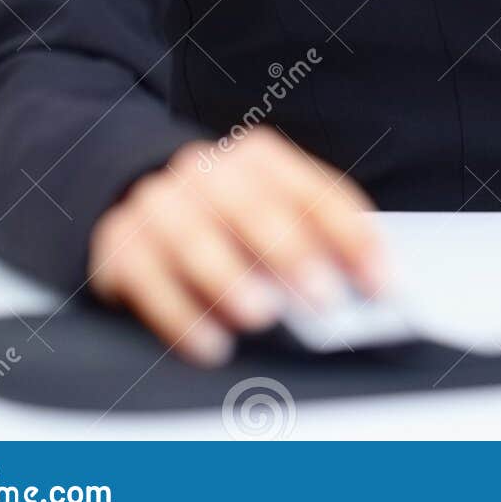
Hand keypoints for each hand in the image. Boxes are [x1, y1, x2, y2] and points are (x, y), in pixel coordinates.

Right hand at [86, 125, 388, 363]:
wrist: (134, 192)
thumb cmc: (228, 218)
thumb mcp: (273, 212)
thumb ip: (315, 240)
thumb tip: (367, 287)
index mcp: (256, 157)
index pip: (312, 191)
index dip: (351, 236)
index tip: (381, 282)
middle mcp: (205, 171)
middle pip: (251, 205)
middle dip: (290, 252)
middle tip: (323, 297)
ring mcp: (159, 204)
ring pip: (193, 237)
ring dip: (230, 277)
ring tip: (261, 315)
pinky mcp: (119, 243)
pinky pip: (148, 278)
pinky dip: (181, 315)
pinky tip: (211, 344)